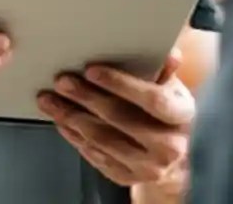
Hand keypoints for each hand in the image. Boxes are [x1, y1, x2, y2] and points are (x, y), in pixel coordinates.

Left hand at [37, 50, 193, 188]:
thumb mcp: (170, 88)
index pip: (152, 99)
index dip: (120, 84)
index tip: (91, 70)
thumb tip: (168, 53)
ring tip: (50, 100)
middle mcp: (170, 146)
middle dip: (85, 97)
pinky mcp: (129, 177)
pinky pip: (94, 155)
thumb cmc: (165, 113)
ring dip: (71, 117)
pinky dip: (74, 136)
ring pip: (101, 138)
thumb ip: (162, 70)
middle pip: (119, 118)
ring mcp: (149, 166)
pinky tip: (61, 121)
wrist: (173, 156)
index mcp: (182, 116)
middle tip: (62, 82)